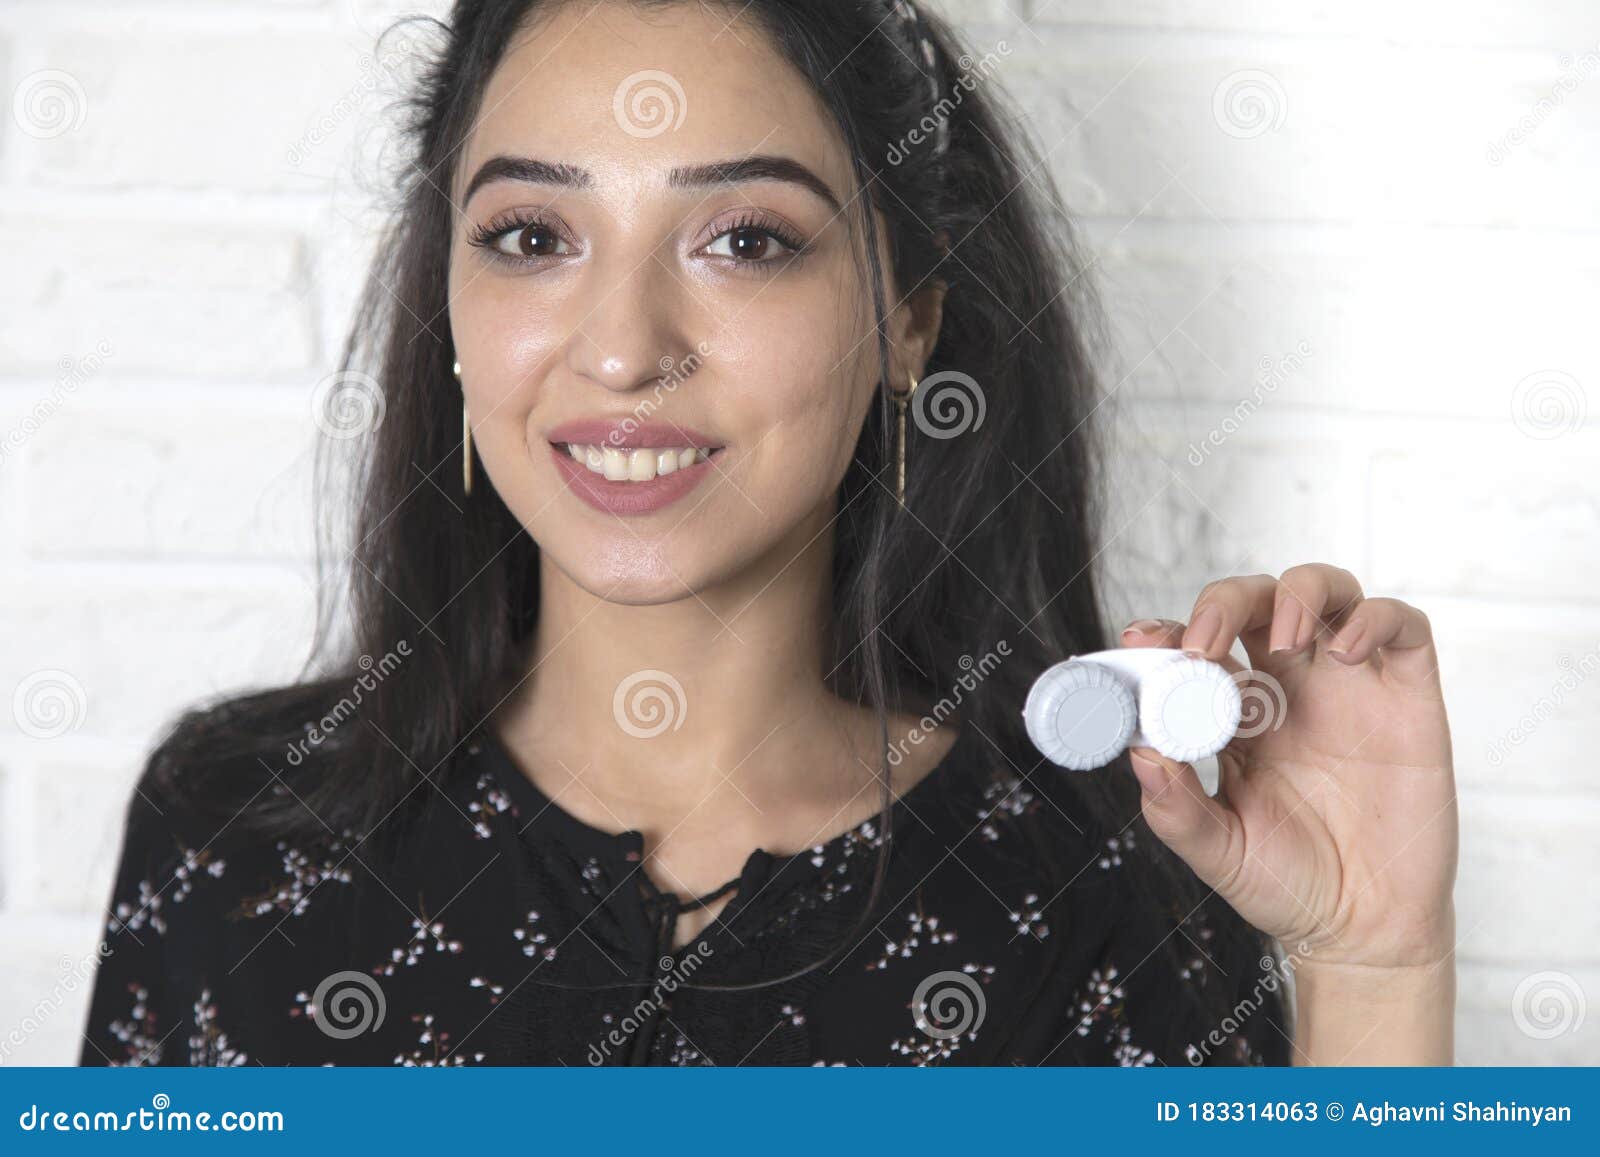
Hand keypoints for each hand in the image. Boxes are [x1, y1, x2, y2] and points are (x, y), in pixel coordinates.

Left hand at [1121, 564, 1457, 970]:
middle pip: (1255, 602)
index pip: (1198, 646)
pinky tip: (1346, 652)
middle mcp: (1289, 689)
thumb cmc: (1290, 886)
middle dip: (1224, 600)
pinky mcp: (1406, 696)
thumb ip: (1174, 808)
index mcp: (1236, 714)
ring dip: (1299, 592)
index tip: (1143, 643)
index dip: (1169, 632)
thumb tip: (1139, 752)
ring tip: (1284, 637)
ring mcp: (1349, 686)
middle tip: (1202, 639)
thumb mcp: (1218, 852)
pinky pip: (1402, 627)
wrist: (1365, 931)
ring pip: (1327, 592)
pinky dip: (1376, 618)